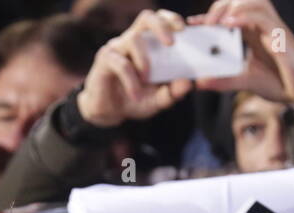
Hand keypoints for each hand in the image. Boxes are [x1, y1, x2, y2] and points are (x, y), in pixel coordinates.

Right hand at [76, 10, 193, 127]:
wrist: (109, 113)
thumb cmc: (136, 99)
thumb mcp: (158, 99)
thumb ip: (173, 92)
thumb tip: (188, 83)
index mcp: (149, 44)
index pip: (160, 21)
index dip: (172, 20)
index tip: (184, 29)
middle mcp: (133, 40)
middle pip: (147, 18)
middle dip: (161, 26)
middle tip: (171, 44)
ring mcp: (118, 47)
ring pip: (133, 39)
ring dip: (144, 61)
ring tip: (147, 80)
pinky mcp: (105, 59)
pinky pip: (121, 64)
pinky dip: (131, 81)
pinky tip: (135, 95)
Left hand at [193, 0, 293, 104]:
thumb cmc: (280, 83)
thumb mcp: (246, 81)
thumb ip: (224, 79)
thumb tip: (200, 82)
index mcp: (254, 33)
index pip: (231, 14)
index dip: (211, 15)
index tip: (192, 23)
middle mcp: (263, 26)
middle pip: (241, 0)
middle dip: (220, 7)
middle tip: (203, 23)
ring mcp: (273, 28)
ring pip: (254, 2)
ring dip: (232, 8)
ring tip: (215, 22)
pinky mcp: (280, 36)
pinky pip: (262, 18)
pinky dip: (245, 17)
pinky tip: (229, 24)